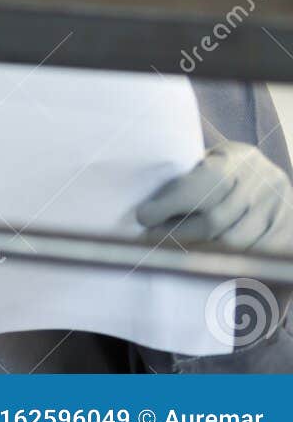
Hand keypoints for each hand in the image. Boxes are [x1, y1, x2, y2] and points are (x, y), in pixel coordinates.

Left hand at [136, 141, 292, 250]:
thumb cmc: (226, 171)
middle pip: (214, 221)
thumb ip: (186, 179)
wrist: (269, 178)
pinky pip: (254, 256)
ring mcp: (279, 209)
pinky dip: (226, 262)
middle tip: (148, 239)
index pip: (200, 184)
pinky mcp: (289, 232)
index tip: (142, 216)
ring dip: (196, 252)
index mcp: (236, 158)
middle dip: (175, 233)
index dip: (168, 204)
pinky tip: (203, 262)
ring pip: (232, 244)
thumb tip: (145, 206)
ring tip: (169, 252)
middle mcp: (263, 182)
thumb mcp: (209, 162)